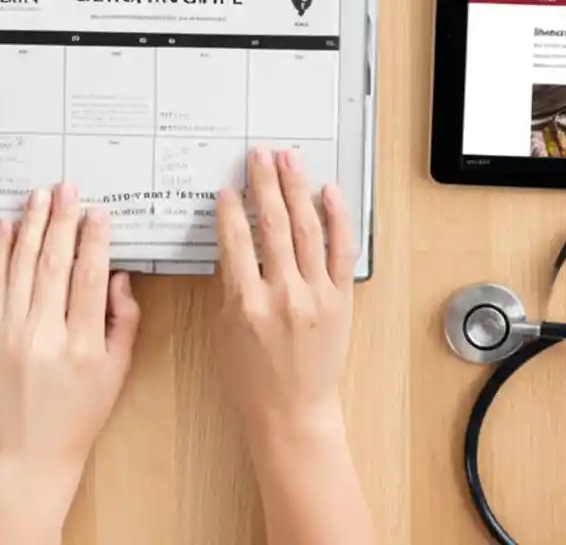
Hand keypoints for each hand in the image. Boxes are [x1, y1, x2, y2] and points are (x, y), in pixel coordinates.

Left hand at [0, 183, 140, 544]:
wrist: (35, 447)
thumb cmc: (83, 409)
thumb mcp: (119, 368)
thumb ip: (125, 320)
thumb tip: (119, 276)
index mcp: (83, 344)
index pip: (90, 279)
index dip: (94, 241)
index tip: (98, 212)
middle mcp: (45, 335)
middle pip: (53, 265)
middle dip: (61, 221)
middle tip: (66, 188)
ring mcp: (14, 334)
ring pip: (22, 268)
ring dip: (30, 227)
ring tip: (38, 196)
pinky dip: (0, 253)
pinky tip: (6, 228)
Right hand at [213, 150, 373, 544]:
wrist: (293, 411)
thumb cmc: (252, 379)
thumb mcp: (224, 332)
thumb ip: (229, 287)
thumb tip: (233, 244)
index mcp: (246, 304)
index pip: (236, 242)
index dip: (230, 210)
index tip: (228, 188)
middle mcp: (283, 295)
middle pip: (272, 225)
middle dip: (265, 184)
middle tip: (259, 155)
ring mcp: (316, 295)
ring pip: (307, 229)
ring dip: (298, 189)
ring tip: (290, 161)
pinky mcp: (341, 299)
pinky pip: (341, 251)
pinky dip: (336, 218)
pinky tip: (329, 193)